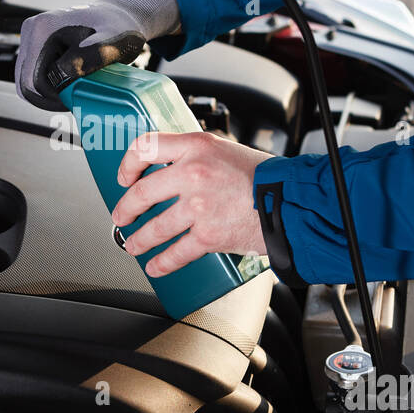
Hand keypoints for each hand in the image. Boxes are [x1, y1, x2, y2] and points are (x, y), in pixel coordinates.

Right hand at [15, 0, 181, 110]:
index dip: (51, 99)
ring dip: (49, 92)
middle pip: (25, 83)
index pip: (31, 81)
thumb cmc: (119, 28)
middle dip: (49, 98)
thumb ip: (92, 56)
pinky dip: (49, 85)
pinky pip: (34, 74)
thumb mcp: (111, 43)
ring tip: (73, 92)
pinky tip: (69, 85)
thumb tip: (65, 73)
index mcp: (42, 30)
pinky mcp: (37, 44)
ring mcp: (31, 37)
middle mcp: (30, 31)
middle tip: (75, 100)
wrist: (119, 14)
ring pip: (28, 81)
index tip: (75, 100)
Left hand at [111, 131, 272, 277]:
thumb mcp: (225, 151)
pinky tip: (155, 266)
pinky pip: (176, 252)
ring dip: (139, 239)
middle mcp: (193, 173)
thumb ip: (196, 156)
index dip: (128, 163)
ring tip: (134, 244)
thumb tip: (170, 169)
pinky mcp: (208, 235)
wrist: (291, 203)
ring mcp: (198, 206)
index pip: (146, 147)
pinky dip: (162, 263)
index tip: (125, 176)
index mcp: (197, 147)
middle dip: (126, 209)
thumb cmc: (264, 177)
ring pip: (154, 227)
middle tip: (122, 216)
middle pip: (142, 192)